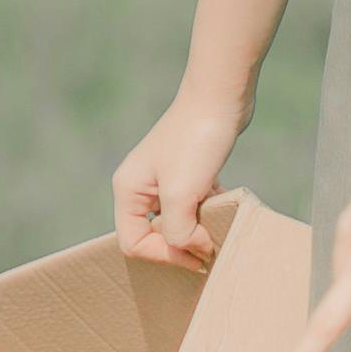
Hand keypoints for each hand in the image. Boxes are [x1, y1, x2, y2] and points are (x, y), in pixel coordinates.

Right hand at [115, 87, 244, 266]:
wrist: (220, 97)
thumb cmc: (195, 141)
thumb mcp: (181, 194)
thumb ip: (179, 232)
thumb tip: (196, 250)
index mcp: (128, 190)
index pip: (133, 243)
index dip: (164, 254)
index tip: (196, 251)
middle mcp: (140, 185)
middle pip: (154, 235)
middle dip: (181, 244)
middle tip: (209, 245)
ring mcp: (163, 179)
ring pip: (176, 222)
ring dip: (197, 229)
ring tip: (217, 225)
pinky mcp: (187, 172)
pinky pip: (193, 206)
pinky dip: (207, 211)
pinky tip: (222, 202)